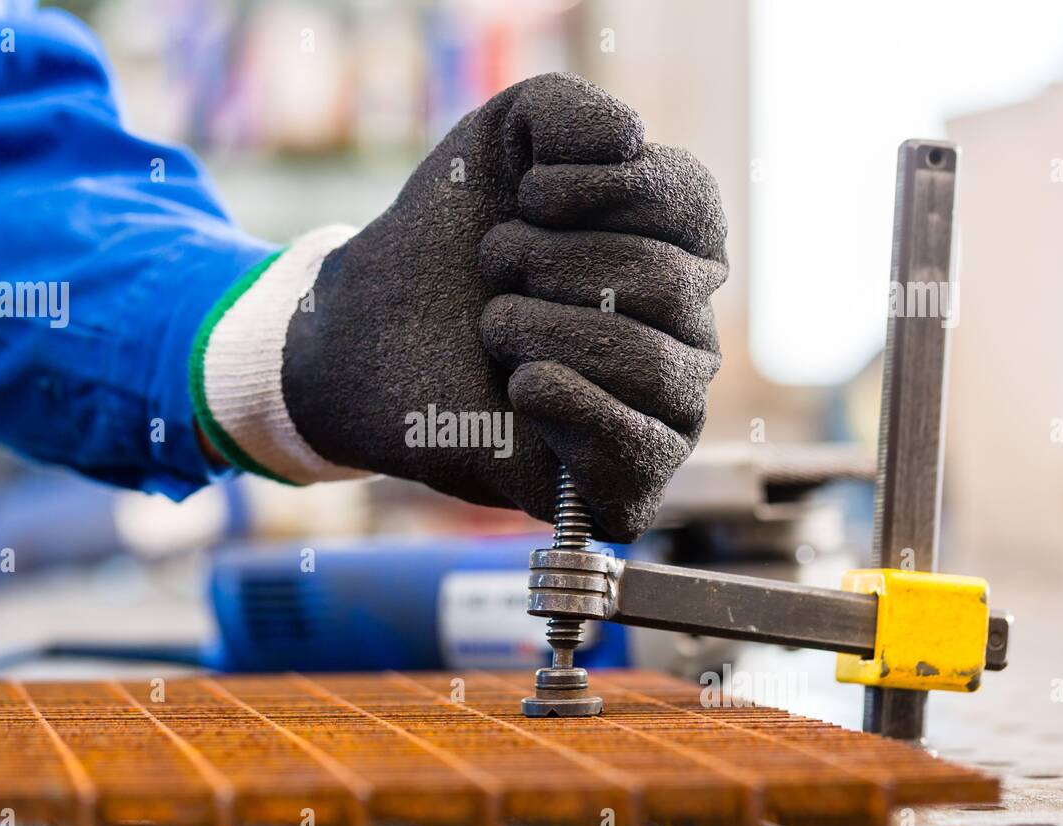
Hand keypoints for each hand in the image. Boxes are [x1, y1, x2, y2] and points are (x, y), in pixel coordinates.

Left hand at [281, 73, 727, 540]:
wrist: (372, 330)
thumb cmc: (447, 241)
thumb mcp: (501, 139)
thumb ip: (570, 110)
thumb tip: (632, 138)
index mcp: (672, 247)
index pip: (691, 204)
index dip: (599, 191)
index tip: (524, 197)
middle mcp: (682, 326)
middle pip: (669, 283)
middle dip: (551, 264)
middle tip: (494, 270)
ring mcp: (661, 407)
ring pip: (653, 363)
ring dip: (541, 330)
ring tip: (493, 328)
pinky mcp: (628, 479)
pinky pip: (640, 447)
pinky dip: (570, 404)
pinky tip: (521, 385)